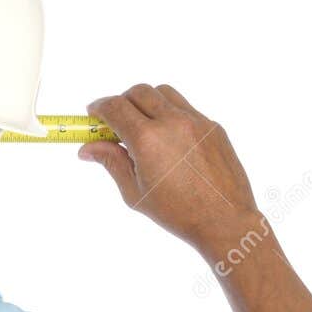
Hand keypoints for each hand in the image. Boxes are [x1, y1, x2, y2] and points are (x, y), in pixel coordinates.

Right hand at [79, 84, 257, 255]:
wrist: (224, 220)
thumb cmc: (177, 212)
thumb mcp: (135, 192)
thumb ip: (112, 162)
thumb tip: (88, 149)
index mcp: (147, 139)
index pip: (115, 107)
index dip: (99, 108)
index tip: (93, 114)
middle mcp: (172, 122)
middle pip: (138, 92)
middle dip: (122, 102)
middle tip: (115, 122)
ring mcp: (196, 121)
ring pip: (164, 93)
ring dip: (147, 102)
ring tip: (143, 127)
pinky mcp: (213, 126)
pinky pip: (186, 108)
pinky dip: (170, 114)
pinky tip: (168, 139)